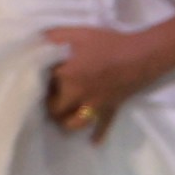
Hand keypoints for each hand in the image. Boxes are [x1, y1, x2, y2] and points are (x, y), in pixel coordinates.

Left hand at [40, 22, 174, 134]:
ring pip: (73, 123)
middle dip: (49, 105)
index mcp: (65, 76)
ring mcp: (94, 105)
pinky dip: (97, 135)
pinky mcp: (110, 109)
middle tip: (47, 98)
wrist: (142, 54)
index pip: (40, 85)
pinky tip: (93, 142)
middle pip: (54, 109)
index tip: (34, 82)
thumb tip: (33, 45)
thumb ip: (50, 38)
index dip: (35, 84)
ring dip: (65, 122)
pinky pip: (103, 127)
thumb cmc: (107, 42)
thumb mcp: (74, 33)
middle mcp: (76, 95)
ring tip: (62, 116)